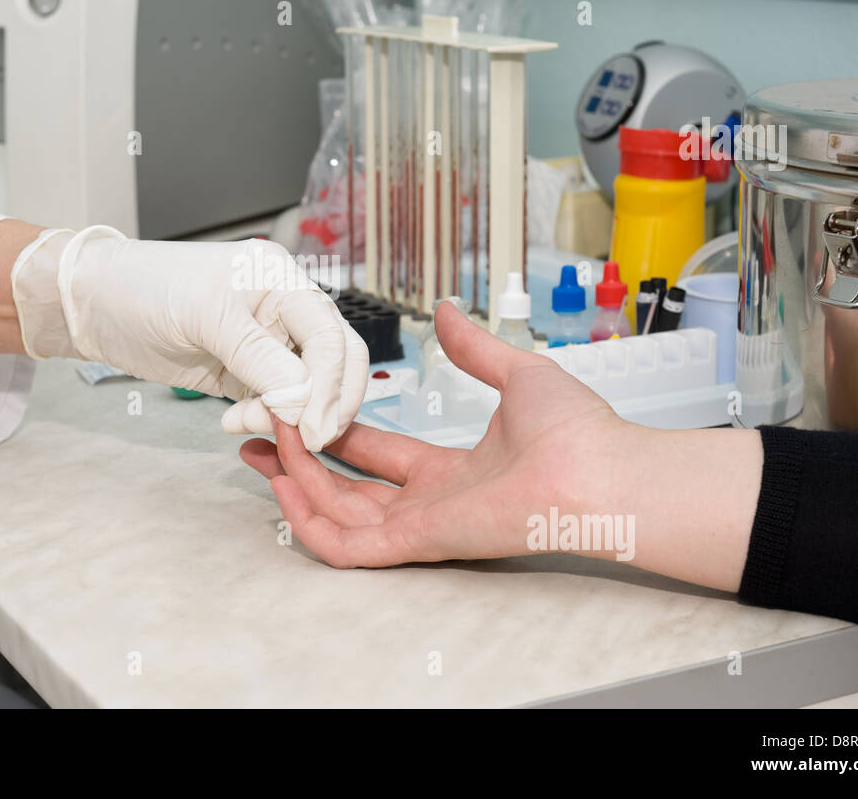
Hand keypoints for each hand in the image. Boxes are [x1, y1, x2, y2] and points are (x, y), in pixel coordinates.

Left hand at [14, 228, 366, 450]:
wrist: (97, 305)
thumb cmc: (147, 289)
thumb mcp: (207, 317)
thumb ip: (261, 361)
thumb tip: (305, 406)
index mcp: (284, 282)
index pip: (332, 336)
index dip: (331, 384)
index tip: (315, 427)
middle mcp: (284, 312)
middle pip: (335, 364)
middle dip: (325, 405)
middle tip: (305, 441)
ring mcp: (266, 346)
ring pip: (308, 390)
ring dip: (289, 417)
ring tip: (244, 423)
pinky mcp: (244, 375)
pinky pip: (276, 405)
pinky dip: (265, 421)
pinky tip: (234, 422)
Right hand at [242, 301, 763, 589]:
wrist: (602, 470)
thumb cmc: (578, 434)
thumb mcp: (516, 374)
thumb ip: (475, 348)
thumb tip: (449, 312)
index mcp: (449, 471)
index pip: (374, 455)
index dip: (330, 435)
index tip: (298, 411)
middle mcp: (430, 501)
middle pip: (344, 489)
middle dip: (295, 465)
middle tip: (256, 437)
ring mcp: (422, 525)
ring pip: (337, 515)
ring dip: (294, 485)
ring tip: (260, 449)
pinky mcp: (419, 541)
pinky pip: (349, 545)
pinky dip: (310, 522)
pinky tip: (283, 488)